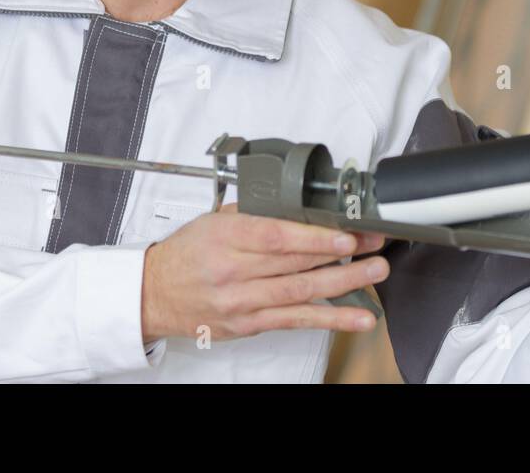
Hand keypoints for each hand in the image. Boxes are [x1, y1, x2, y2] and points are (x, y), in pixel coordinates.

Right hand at [140, 203, 387, 344]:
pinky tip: (359, 317)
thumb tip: (301, 205)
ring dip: (345, 284)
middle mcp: (234, 272)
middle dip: (342, 253)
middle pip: (295, 263)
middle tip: (374, 243)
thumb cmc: (187, 254)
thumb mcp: (214, 220)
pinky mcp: (251, 325)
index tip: (346, 233)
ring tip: (375, 272)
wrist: (154, 294)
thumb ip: (256, 212)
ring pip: (301, 293)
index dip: (315, 238)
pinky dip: (332, 319)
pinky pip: (297, 321)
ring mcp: (243, 302)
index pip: (277, 238)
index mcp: (225, 238)